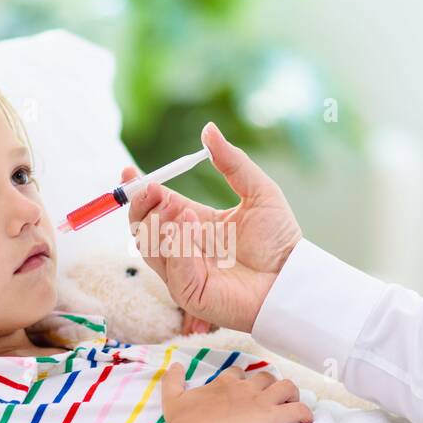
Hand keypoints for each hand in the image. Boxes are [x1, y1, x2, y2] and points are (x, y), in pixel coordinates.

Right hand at [123, 122, 302, 332]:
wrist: (292, 277)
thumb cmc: (279, 240)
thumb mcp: (258, 191)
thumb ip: (232, 161)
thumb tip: (208, 129)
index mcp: (194, 224)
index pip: (156, 206)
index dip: (140, 189)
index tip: (130, 171)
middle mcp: (184, 248)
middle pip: (143, 227)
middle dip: (143, 205)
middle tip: (154, 189)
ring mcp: (183, 272)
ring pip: (150, 246)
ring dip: (159, 223)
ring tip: (180, 207)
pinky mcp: (189, 293)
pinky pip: (172, 268)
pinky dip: (177, 244)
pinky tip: (191, 224)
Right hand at [161, 361, 311, 422]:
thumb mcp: (172, 398)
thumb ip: (173, 380)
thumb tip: (173, 365)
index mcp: (223, 383)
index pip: (239, 373)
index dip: (244, 379)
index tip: (245, 388)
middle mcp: (244, 388)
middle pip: (266, 377)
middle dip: (271, 385)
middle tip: (272, 399)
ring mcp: (259, 401)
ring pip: (287, 387)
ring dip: (292, 395)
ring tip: (292, 405)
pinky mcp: (271, 417)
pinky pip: (297, 410)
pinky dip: (306, 414)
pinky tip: (308, 421)